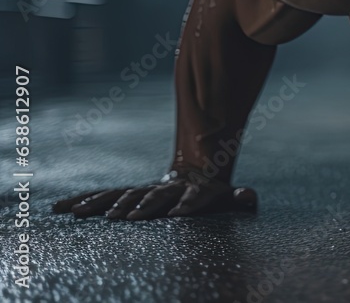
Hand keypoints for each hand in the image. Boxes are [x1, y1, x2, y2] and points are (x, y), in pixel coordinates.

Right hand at [52, 170, 256, 220]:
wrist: (193, 171)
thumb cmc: (212, 194)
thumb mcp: (229, 196)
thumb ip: (240, 199)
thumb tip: (249, 198)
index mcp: (193, 190)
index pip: (193, 197)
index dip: (189, 204)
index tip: (180, 214)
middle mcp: (165, 189)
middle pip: (153, 197)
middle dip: (140, 206)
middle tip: (127, 218)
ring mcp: (144, 190)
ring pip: (122, 195)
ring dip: (104, 204)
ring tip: (83, 213)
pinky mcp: (126, 195)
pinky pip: (102, 197)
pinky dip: (82, 201)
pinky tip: (60, 208)